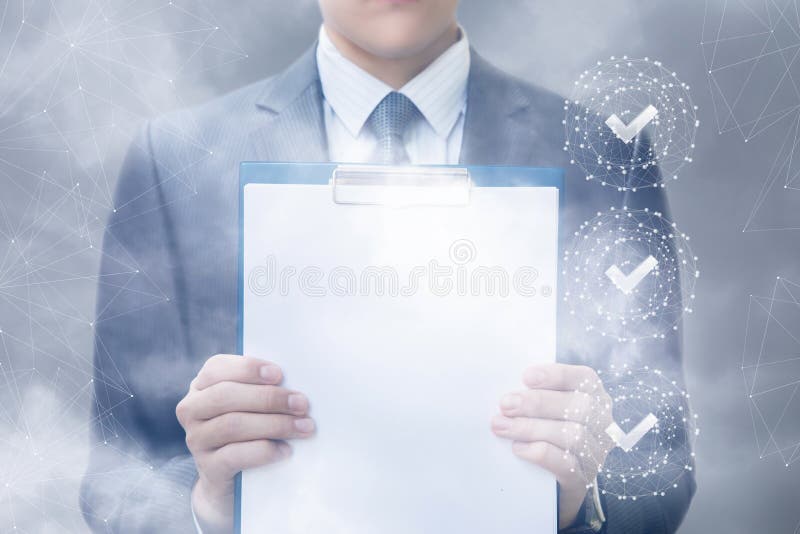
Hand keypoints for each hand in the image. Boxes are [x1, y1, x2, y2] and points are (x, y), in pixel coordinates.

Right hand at [175, 354, 314, 533]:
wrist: (229, 480)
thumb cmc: (248, 430)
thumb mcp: (250, 405)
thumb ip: (262, 390)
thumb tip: (294, 387)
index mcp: (202, 385)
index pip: (217, 368)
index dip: (248, 368)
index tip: (279, 374)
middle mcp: (192, 409)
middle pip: (226, 396)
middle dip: (268, 398)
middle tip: (301, 404)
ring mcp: (196, 439)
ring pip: (233, 425)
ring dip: (274, 424)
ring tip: (303, 427)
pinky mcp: (207, 468)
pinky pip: (234, 456)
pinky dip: (264, 451)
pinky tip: (285, 450)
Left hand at [491, 363, 613, 529]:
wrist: (554, 484)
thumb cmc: (548, 432)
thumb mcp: (548, 410)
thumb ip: (536, 395)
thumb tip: (509, 392)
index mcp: (594, 397)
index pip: (585, 379)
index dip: (557, 375)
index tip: (526, 377)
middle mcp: (601, 423)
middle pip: (579, 406)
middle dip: (537, 403)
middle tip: (505, 404)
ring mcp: (595, 451)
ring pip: (571, 434)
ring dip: (531, 428)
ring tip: (502, 426)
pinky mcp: (583, 477)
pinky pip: (565, 462)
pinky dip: (539, 452)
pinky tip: (517, 447)